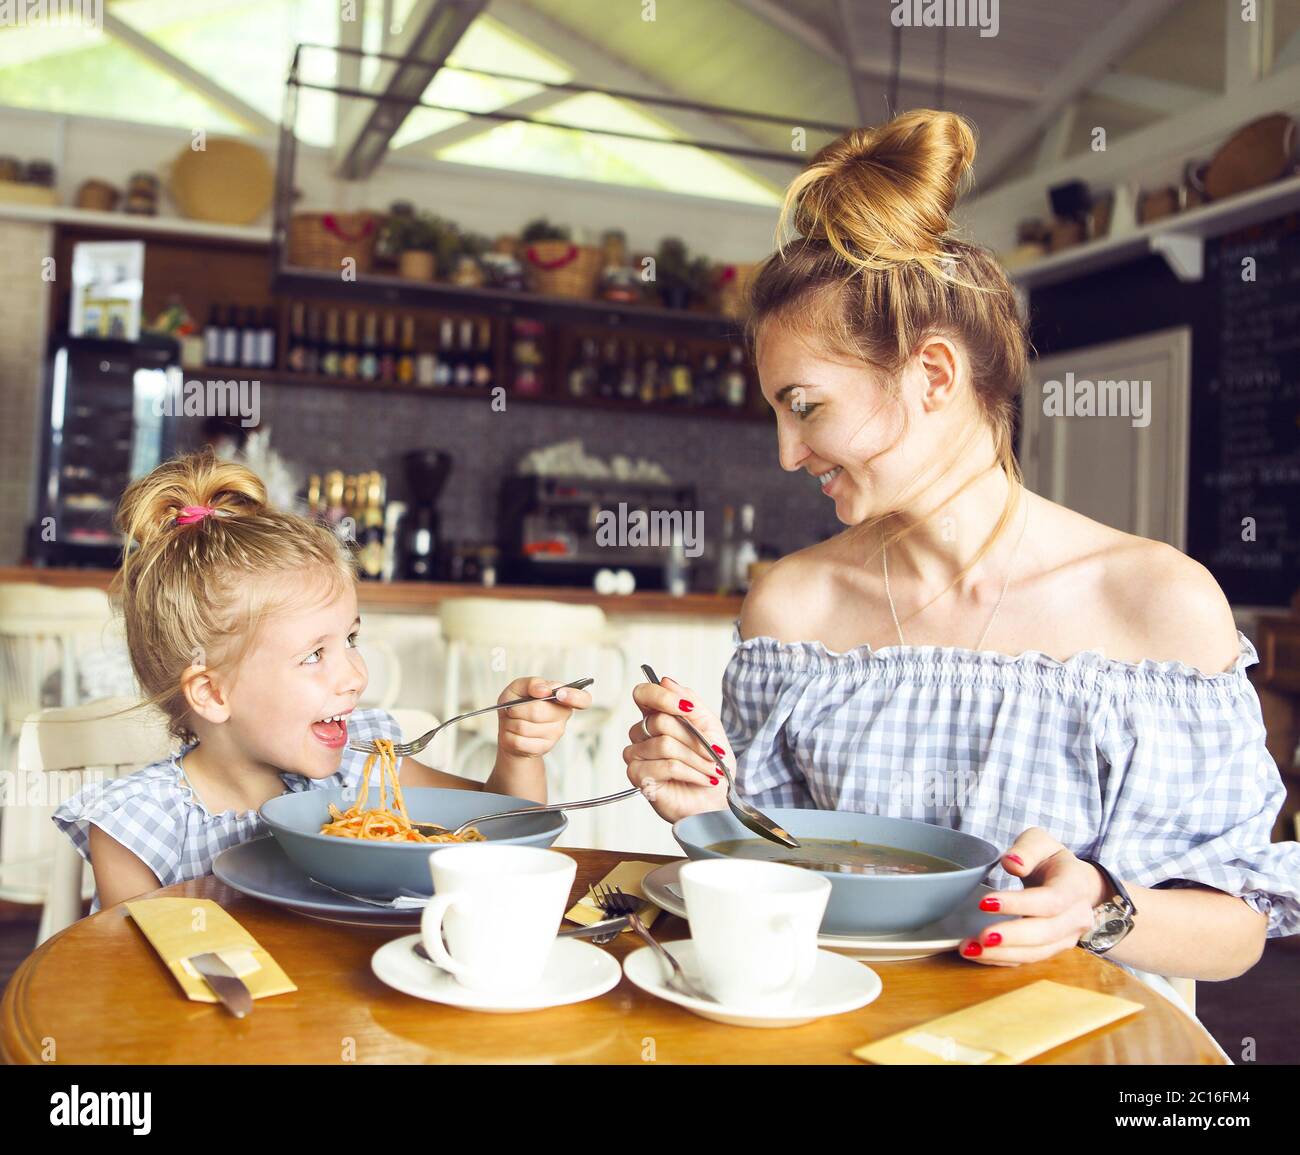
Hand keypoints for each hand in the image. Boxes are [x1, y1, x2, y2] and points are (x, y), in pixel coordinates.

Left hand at [495, 677, 591, 761]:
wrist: (510, 729)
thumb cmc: (516, 705)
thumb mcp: (519, 688)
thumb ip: (531, 682)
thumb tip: (543, 689)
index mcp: (563, 696)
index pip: (583, 699)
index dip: (574, 697)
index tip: (559, 694)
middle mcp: (563, 715)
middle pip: (538, 711)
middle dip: (519, 709)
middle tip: (513, 708)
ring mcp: (555, 733)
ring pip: (525, 728)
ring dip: (512, 722)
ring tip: (513, 720)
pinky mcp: (543, 748)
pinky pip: (520, 741)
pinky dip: (510, 736)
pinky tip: (514, 732)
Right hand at [624, 674, 729, 821]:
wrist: (718, 800)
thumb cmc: (712, 765)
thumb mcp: (709, 726)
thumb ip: (690, 701)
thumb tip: (665, 680)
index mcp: (657, 716)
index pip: (643, 694)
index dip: (662, 697)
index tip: (688, 708)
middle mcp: (642, 734)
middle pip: (660, 722)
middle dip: (694, 739)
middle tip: (712, 753)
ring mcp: (636, 755)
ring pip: (664, 745)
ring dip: (696, 758)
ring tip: (711, 769)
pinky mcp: (637, 776)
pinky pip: (665, 765)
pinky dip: (691, 772)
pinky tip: (702, 779)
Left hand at [957, 827, 1106, 965]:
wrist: (1075, 883)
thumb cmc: (1052, 860)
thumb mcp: (1041, 842)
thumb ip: (1027, 849)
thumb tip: (1012, 863)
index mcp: (1075, 886)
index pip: (1051, 900)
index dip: (1019, 904)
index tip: (985, 902)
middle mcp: (1077, 917)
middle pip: (1045, 932)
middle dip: (1011, 937)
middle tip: (980, 936)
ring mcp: (1068, 938)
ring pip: (1037, 952)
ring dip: (1003, 954)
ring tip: (970, 949)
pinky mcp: (1053, 950)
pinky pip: (1028, 959)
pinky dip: (1002, 959)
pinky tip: (977, 954)